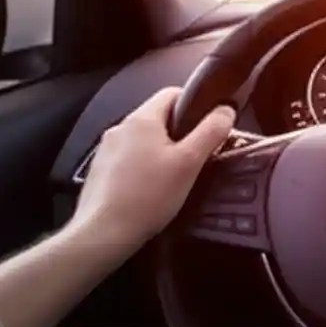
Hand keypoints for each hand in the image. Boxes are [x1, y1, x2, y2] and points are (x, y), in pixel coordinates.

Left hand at [72, 87, 234, 250]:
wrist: (103, 233)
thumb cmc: (150, 195)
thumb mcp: (189, 163)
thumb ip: (211, 132)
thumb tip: (226, 109)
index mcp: (142, 118)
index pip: (173, 93)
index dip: (196, 105)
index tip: (209, 129)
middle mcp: (120, 126)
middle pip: (158, 117)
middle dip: (180, 132)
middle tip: (196, 157)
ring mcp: (105, 149)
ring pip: (143, 139)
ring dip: (160, 150)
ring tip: (175, 177)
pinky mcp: (99, 170)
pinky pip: (128, 158)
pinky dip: (142, 166)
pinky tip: (150, 190)